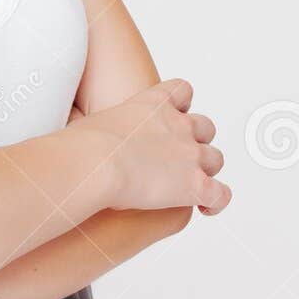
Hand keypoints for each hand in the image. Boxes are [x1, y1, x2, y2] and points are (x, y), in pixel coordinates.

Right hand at [77, 77, 231, 215]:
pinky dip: (216, 201)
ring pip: (215, 159)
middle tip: (176, 157)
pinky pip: (220, 195)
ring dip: (205, 170)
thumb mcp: (88, 122)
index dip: (181, 104)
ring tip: (188, 183)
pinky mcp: (195, 185)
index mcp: (154, 104)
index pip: (182, 91)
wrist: (96, 163)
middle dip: (195, 141)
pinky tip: (205, 208)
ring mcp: (191, 155)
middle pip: (205, 127)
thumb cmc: (83, 144)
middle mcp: (179, 126)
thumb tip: (79, 133)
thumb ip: (97, 125)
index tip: (172, 116)